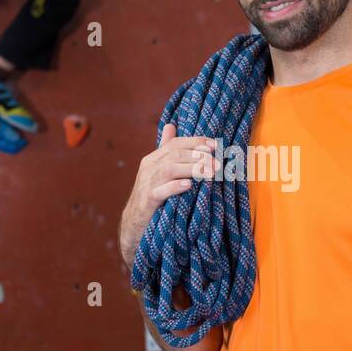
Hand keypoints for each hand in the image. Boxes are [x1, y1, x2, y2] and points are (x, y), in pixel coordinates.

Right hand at [119, 124, 218, 268]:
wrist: (134, 226)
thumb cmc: (151, 197)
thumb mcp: (158, 172)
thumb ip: (166, 150)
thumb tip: (170, 125)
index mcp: (153, 159)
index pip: (175, 143)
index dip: (196, 142)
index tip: (215, 145)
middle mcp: (148, 168)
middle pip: (174, 154)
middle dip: (199, 156)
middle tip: (218, 164)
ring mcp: (146, 184)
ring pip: (169, 169)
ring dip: (192, 169)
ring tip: (210, 173)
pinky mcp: (147, 201)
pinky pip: (160, 191)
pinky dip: (175, 186)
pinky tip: (189, 185)